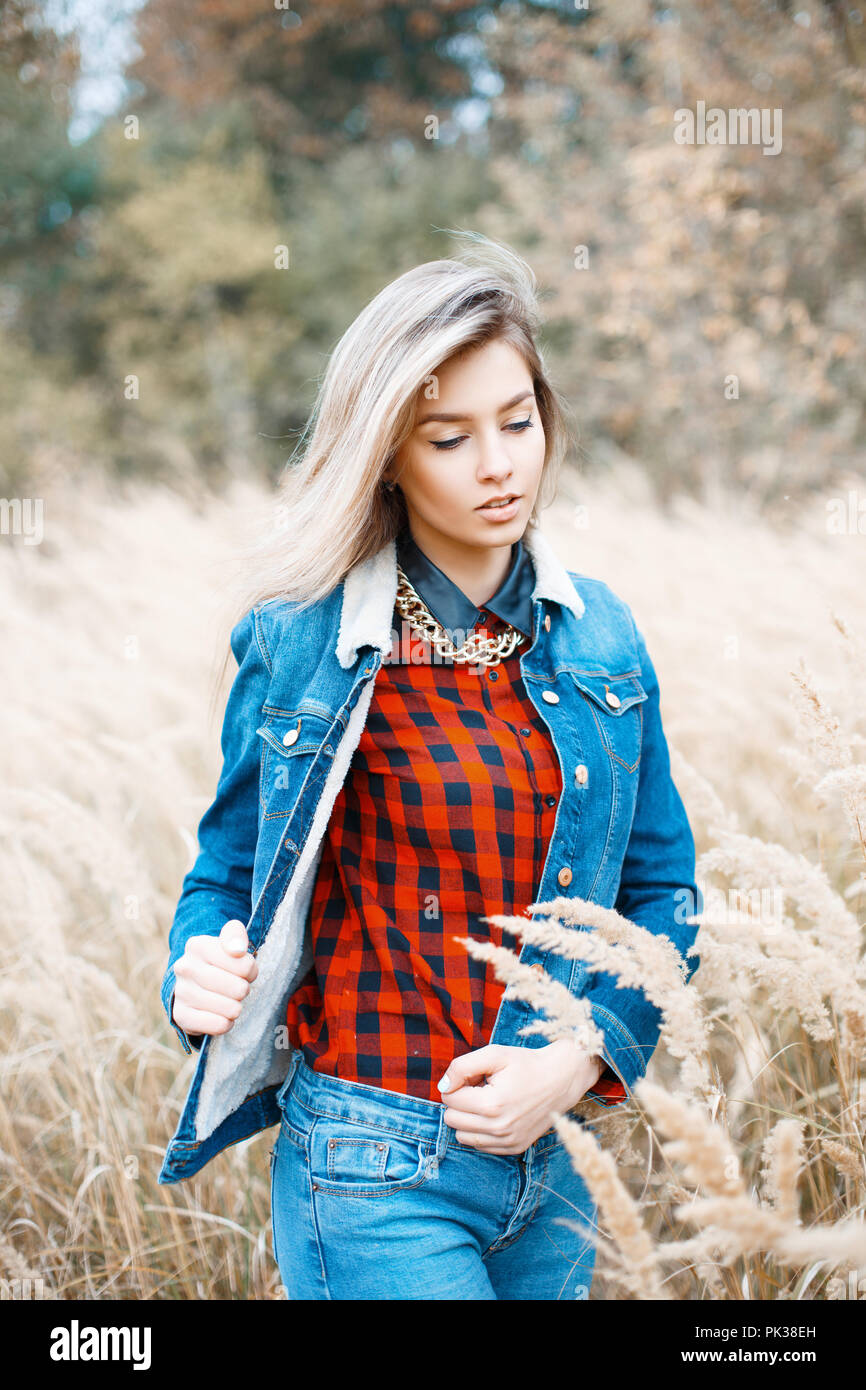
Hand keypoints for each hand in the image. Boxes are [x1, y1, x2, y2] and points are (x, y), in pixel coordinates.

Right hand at [171, 919, 258, 1038]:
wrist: (191, 983)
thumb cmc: (218, 961)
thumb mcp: (228, 941)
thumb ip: (236, 935)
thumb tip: (238, 949)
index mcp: (198, 945)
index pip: (244, 964)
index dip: (250, 970)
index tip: (244, 971)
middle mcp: (185, 967)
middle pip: (238, 988)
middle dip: (243, 990)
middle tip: (238, 988)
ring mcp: (181, 992)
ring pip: (230, 1009)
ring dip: (236, 1007)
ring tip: (229, 1000)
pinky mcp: (181, 1016)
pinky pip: (218, 1025)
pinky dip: (226, 1023)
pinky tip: (222, 1016)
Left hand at [437, 1042, 605, 1154]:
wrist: (562, 1079)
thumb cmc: (526, 1064)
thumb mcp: (494, 1054)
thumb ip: (462, 1067)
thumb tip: (443, 1086)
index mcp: (492, 1104)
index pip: (450, 1099)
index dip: (457, 1083)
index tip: (475, 1076)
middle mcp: (499, 1128)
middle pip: (451, 1119)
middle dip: (460, 1101)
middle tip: (479, 1087)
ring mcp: (507, 1141)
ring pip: (462, 1136)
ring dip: (467, 1118)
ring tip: (487, 1101)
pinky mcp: (514, 1148)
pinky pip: (479, 1145)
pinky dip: (480, 1130)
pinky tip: (496, 1114)